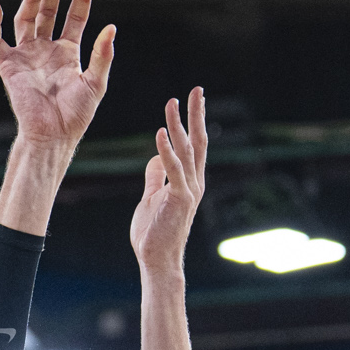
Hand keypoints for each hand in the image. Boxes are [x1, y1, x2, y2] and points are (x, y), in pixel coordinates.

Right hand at [0, 0, 115, 148]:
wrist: (53, 136)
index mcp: (68, 53)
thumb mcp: (95, 83)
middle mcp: (46, 51)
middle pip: (48, 13)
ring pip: (25, 20)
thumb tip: (112, 28)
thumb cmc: (76, 115)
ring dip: (30, 0)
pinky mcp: (9, 66)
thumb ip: (102, 55)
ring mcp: (26, 56)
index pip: (74, 18)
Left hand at [131, 88, 207, 278]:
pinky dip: (167, 150)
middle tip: (196, 89)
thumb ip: (156, 176)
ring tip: (173, 103)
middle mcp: (194, 182)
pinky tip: (161, 132)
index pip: (194, 145)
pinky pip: (173, 169)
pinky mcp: (178, 198)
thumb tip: (155, 156)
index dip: (194, 121)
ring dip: (179, 124)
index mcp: (189, 181)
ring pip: (185, 150)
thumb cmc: (154, 232)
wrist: (157, 259)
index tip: (192, 99)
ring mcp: (188, 190)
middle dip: (196, 114)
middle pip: (197, 141)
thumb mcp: (152, 197)